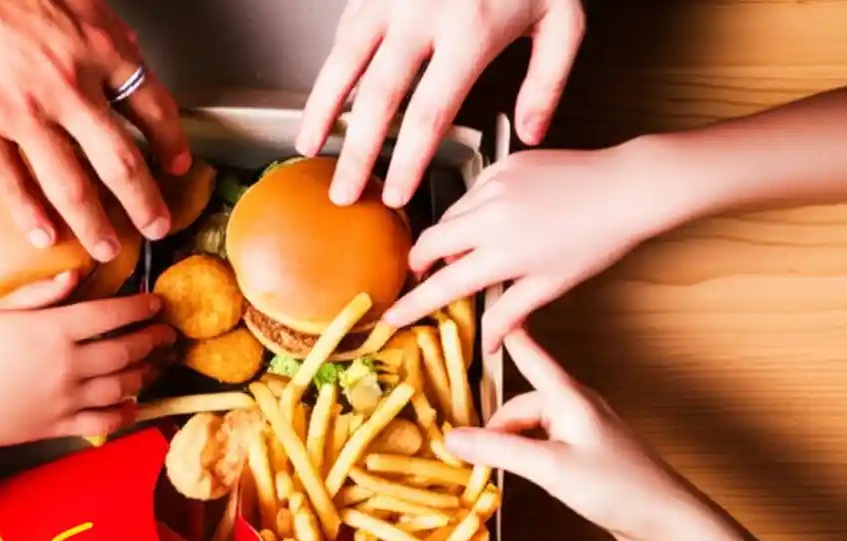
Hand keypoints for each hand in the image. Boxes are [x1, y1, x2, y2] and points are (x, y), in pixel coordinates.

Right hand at [0, 0, 189, 260]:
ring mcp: (24, 111)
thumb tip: (132, 59)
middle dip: (144, 203)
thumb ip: (107, 35)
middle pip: (121, 162)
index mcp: (99, 50)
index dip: (171, 143)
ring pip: (70, 184)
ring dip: (94, 224)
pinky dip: (29, 213)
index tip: (178, 166)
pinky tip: (45, 237)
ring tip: (108, 249)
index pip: (153, 109)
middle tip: (157, 227)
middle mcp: (70, 87)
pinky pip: (11, 178)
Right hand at [0, 294, 174, 453]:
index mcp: (52, 331)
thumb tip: (77, 273)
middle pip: (125, 351)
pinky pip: (107, 420)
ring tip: (156, 362)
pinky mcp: (63, 426)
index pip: (110, 315)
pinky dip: (127, 412)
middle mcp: (67, 365)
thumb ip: (41, 293)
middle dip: (153, 339)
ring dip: (146, 372)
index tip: (156, 302)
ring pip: (123, 386)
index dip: (139, 307)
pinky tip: (134, 401)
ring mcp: (67, 399)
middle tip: (167, 332)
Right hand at [298, 0, 584, 206]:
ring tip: (307, 148)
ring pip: (342, 64)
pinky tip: (326, 98)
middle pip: (377, 99)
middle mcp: (420, 14)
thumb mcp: (561, 17)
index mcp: (469, 30)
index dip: (407, 161)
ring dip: (321, 111)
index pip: (428, 114)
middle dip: (356, 153)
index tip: (395, 194)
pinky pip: (345, 34)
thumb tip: (529, 133)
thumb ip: (548, 79)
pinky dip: (331, 70)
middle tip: (344, 192)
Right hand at [385, 145, 676, 349]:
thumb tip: (487, 346)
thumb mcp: (550, 285)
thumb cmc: (594, 242)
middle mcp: (489, 218)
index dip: (412, 304)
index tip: (390, 317)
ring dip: (449, 235)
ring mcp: (494, 186)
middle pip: (429, 243)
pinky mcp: (503, 164)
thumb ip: (509, 314)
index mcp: (501, 255)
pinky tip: (496, 219)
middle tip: (424, 275)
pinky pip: (472, 191)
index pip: (441, 286)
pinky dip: (473, 210)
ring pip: (449, 215)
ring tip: (471, 249)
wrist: (625, 188)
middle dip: (420, 261)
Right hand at [443, 331, 705, 540]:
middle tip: (471, 456)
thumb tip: (450, 437)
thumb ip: (498, 449)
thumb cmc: (614, 485)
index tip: (485, 310)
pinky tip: (521, 477)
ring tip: (493, 470)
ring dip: (508, 445)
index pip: (529, 353)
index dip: (506, 332)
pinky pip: (543, 444)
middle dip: (494, 427)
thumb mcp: (549, 466)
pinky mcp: (587, 454)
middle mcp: (574, 406)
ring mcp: (582, 431)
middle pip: (520, 404)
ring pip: (529, 427)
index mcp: (568, 396)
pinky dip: (525, 456)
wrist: (666, 521)